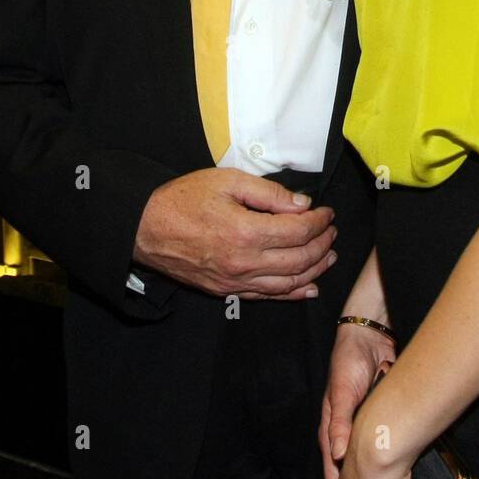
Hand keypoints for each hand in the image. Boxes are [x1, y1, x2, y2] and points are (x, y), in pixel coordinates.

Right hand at [133, 168, 336, 298]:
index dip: (320, 221)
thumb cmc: (184, 199)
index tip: (327, 212)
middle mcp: (245, 262)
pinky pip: (268, 297)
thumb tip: (302, 204)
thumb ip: (269, 193)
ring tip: (329, 256)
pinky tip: (308, 288)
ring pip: (289, 283)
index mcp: (246, 232)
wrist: (146, 228)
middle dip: (323, 244)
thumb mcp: (228, 181)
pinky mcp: (227, 291)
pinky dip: (293, 294)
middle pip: (300, 259)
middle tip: (332, 231)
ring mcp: (236, 281)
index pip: (299, 231)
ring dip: (315, 270)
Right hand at [319, 325, 394, 478]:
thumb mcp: (342, 392)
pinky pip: (386, 439)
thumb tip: (338, 456)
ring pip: (370, 454)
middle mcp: (347, 429)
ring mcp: (365, 424)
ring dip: (375, 470)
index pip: (332, 465)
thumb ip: (340, 422)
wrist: (370, 336)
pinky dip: (392, 451)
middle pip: (351, 465)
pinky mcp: (382, 416)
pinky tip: (402, 464)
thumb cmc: (348, 362)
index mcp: (331, 427)